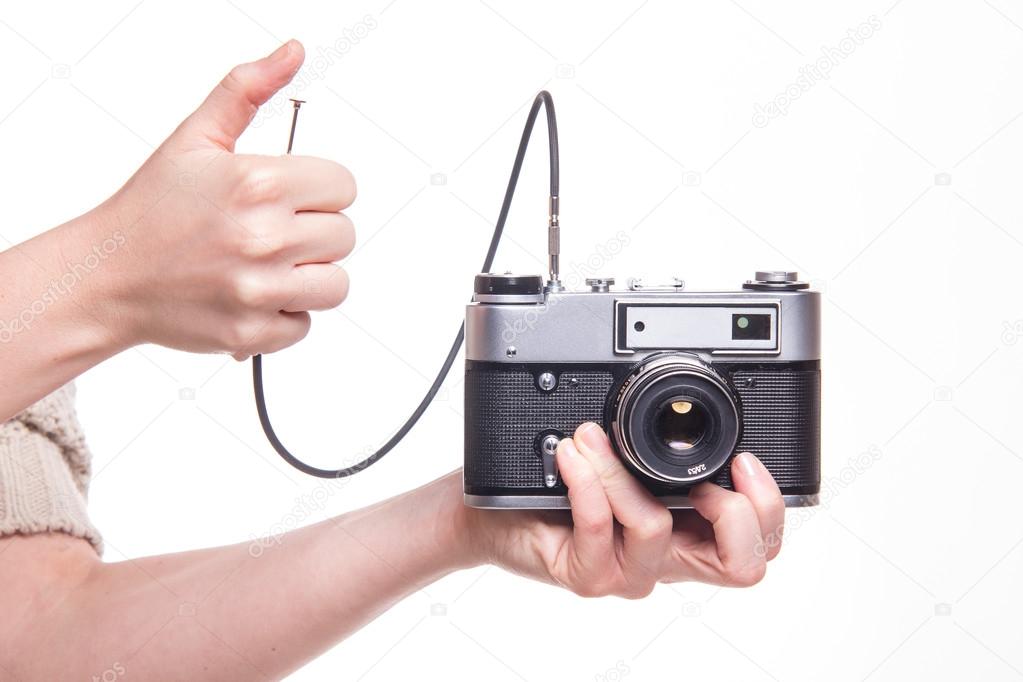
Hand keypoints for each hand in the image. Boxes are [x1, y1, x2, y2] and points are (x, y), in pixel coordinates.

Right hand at [91, 40, 354, 358]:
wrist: (107, 276)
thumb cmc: (153, 209)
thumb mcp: (196, 138)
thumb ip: (247, 90)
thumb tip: (293, 52)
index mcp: (258, 183)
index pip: (344, 186)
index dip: (318, 190)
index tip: (288, 196)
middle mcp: (263, 238)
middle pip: (344, 235)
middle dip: (313, 231)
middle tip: (270, 231)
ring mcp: (258, 290)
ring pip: (336, 284)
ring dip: (309, 276)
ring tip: (269, 265)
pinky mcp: (252, 332)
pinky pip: (305, 324)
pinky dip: (284, 315)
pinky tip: (251, 294)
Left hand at [466, 423, 785, 596]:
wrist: (498, 517)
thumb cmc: (558, 489)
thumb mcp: (622, 461)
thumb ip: (657, 448)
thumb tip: (685, 400)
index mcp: (690, 530)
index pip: (759, 542)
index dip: (768, 507)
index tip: (744, 460)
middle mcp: (669, 557)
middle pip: (742, 564)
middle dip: (733, 511)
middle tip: (700, 476)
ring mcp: (631, 572)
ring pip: (657, 526)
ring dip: (620, 471)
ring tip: (588, 438)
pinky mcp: (590, 575)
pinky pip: (601, 526)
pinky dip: (585, 480)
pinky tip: (570, 456)